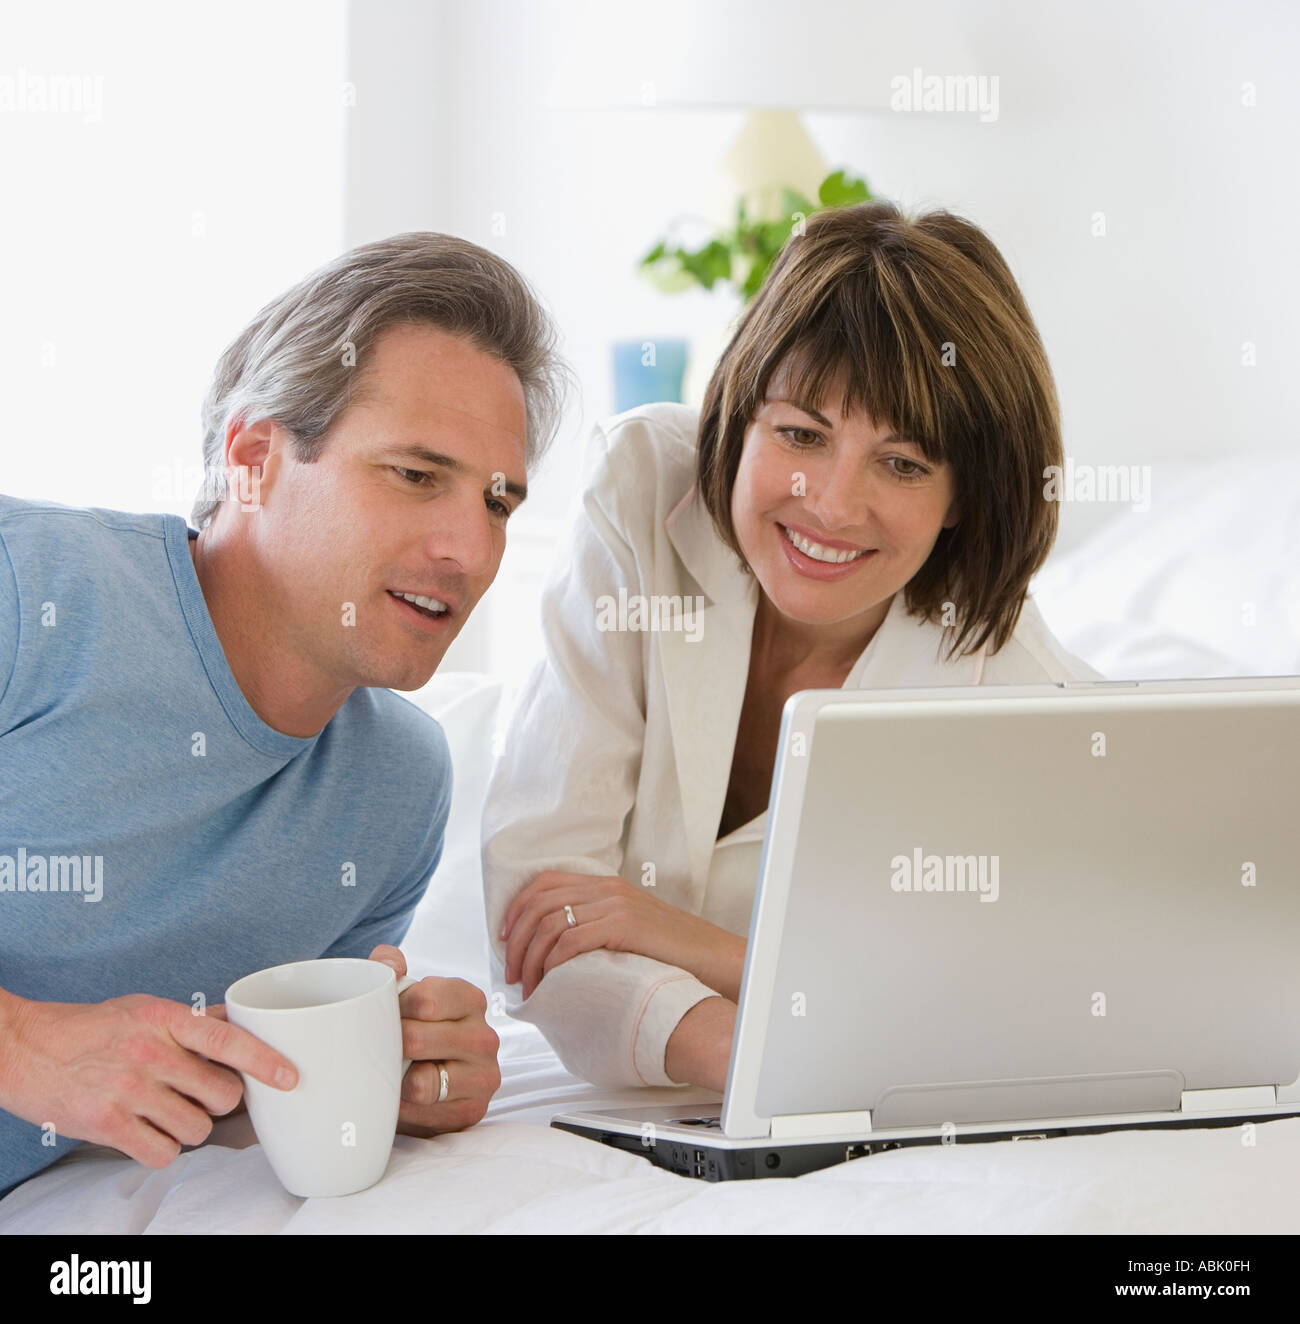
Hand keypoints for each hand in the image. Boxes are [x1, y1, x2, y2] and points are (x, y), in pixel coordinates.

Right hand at [0, 992, 298, 1170]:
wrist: (26, 1049)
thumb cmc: (90, 1027)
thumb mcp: (144, 1009)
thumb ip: (193, 1019)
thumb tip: (238, 1019)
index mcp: (165, 1019)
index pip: (228, 1040)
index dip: (264, 1061)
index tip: (289, 1076)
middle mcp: (151, 1054)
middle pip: (222, 1095)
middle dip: (219, 1101)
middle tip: (199, 1094)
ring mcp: (129, 1091)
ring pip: (196, 1128)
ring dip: (189, 1126)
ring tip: (165, 1110)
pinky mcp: (107, 1125)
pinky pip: (162, 1153)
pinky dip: (161, 1148)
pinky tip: (146, 1130)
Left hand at [367, 946, 500, 1136]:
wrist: (423, 1083)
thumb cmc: (413, 1031)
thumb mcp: (401, 995)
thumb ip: (387, 966)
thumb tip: (390, 965)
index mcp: (470, 999)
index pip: (425, 999)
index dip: (394, 1009)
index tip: (385, 1016)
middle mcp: (485, 1036)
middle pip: (417, 1040)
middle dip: (389, 1047)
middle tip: (380, 1051)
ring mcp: (484, 1076)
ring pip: (422, 1083)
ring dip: (397, 1081)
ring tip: (393, 1075)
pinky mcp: (473, 1110)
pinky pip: (423, 1114)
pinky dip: (406, 1110)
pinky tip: (404, 1099)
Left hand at [499, 871, 741, 999]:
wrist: (713, 958)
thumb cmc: (672, 952)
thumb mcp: (630, 929)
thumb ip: (598, 926)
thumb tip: (558, 950)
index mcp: (604, 884)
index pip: (544, 882)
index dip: (516, 908)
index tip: (504, 938)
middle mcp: (606, 888)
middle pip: (539, 902)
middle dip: (516, 939)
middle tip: (511, 972)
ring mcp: (615, 905)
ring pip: (549, 923)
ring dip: (529, 957)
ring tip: (527, 986)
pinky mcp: (623, 926)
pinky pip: (571, 940)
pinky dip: (552, 964)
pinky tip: (550, 984)